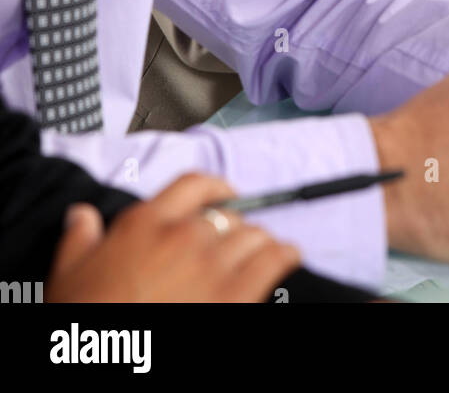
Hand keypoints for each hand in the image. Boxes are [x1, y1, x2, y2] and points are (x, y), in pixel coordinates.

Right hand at [45, 173, 300, 302]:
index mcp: (145, 223)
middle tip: (234, 243)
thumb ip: (80, 237)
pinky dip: (284, 255)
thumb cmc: (87, 318)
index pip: (193, 184)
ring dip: (259, 244)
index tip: (226, 193)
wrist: (108, 356)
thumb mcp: (69, 273)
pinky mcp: (235, 294)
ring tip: (262, 251)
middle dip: (233, 229)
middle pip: (227, 215)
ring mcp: (211, 264)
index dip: (216, 187)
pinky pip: (274, 260)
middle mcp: (183, 235)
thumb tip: (81, 216)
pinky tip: (287, 256)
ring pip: (253, 235)